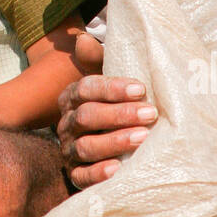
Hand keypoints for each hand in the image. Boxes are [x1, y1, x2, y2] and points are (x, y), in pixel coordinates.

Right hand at [58, 36, 156, 187]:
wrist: (106, 140)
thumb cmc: (114, 104)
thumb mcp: (108, 80)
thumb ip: (97, 59)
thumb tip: (84, 40)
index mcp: (72, 96)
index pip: (85, 89)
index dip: (111, 89)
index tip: (140, 89)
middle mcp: (67, 122)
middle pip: (87, 117)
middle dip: (119, 115)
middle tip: (149, 114)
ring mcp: (69, 150)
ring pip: (85, 146)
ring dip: (113, 141)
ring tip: (141, 137)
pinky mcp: (75, 174)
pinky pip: (81, 177)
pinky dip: (98, 173)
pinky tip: (118, 168)